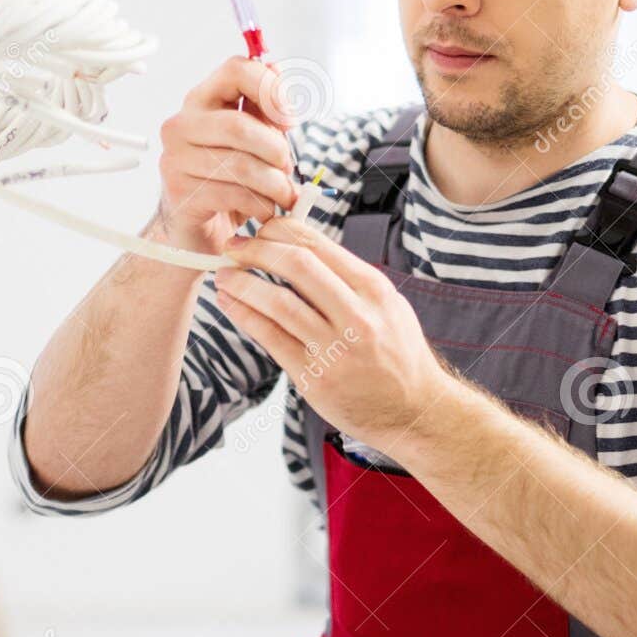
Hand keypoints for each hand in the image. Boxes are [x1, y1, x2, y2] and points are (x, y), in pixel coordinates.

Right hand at [155, 57, 299, 255]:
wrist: (196, 227)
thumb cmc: (227, 178)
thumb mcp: (252, 139)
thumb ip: (264, 108)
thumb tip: (275, 68)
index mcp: (202, 100)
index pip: (236, 70)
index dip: (270, 89)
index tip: (290, 118)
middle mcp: (182, 124)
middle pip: (239, 125)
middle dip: (275, 151)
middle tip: (287, 168)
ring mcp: (176, 158)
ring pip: (241, 165)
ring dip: (274, 185)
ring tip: (284, 195)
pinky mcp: (180, 192)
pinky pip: (233, 194)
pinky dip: (260, 205)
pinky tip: (265, 210)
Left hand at [213, 216, 453, 461]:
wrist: (412, 410)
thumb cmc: (396, 353)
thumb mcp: (386, 304)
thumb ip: (348, 278)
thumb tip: (300, 246)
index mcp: (373, 289)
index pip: (319, 245)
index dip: (282, 230)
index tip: (261, 227)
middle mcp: (357, 316)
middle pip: (296, 266)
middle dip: (257, 250)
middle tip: (233, 245)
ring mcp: (335, 349)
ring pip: (278, 303)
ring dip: (242, 284)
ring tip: (223, 274)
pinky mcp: (315, 377)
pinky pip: (271, 338)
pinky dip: (244, 316)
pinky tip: (229, 304)